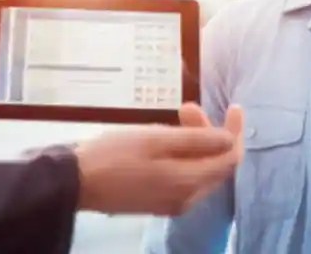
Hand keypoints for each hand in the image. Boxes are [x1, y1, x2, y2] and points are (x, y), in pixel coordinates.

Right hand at [75, 102, 245, 215]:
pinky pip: (184, 178)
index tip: (234, 107)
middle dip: (210, 133)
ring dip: (195, 143)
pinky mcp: (157, 202)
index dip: (235, 132)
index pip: (229, 159)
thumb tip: (229, 139)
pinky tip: (167, 139)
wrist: (75, 182)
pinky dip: (183, 156)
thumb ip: (196, 140)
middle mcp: (186, 199)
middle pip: (215, 165)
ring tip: (176, 116)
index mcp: (188, 183)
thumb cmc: (113, 154)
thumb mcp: (155, 139)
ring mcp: (171, 203)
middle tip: (187, 107)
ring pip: (199, 171)